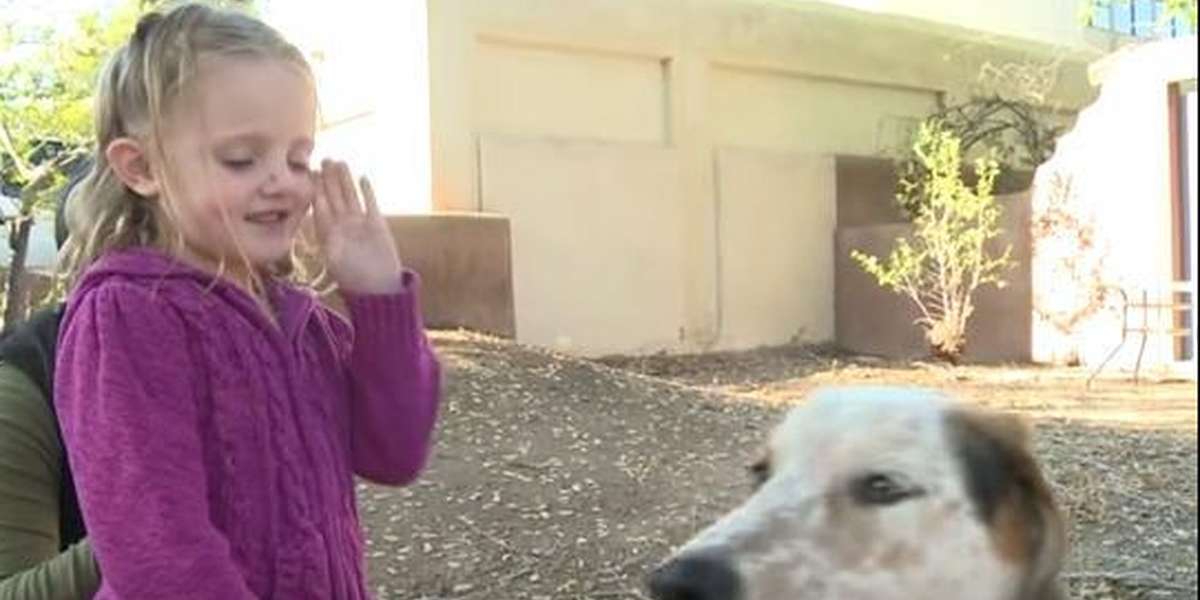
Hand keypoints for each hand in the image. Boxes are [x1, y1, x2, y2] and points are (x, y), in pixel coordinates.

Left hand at [312, 159, 403, 294]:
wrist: (378, 288)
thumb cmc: (354, 279)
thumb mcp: (336, 262)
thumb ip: (330, 243)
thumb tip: (325, 228)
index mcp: (328, 233)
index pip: (320, 206)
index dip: (315, 190)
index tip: (309, 173)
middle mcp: (342, 225)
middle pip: (334, 197)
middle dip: (328, 179)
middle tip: (324, 160)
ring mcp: (359, 223)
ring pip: (350, 196)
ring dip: (345, 180)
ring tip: (340, 162)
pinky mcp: (377, 224)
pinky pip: (371, 204)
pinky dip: (367, 192)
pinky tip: (363, 177)